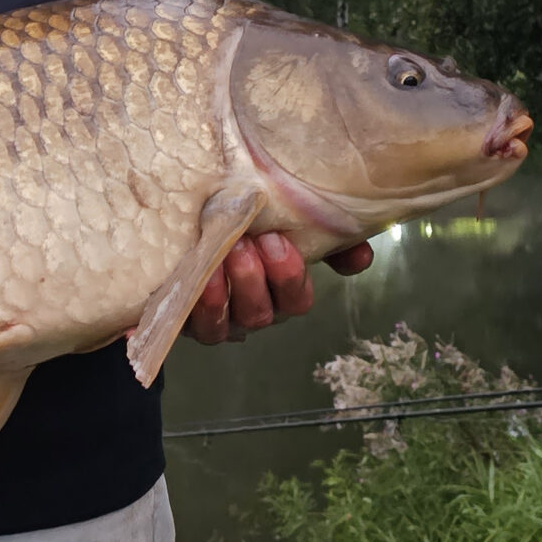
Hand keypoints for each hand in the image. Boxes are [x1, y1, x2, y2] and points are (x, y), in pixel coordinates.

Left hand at [182, 232, 372, 345]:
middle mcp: (250, 309)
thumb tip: (362, 254)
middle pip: (264, 312)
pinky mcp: (183, 316)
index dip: (291, 277)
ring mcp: (216, 318)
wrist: (180, 220)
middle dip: (260, 279)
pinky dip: (201, 302)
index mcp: (278, 290)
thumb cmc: (240, 218)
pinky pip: (194, 323)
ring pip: (230, 322)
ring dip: (229, 288)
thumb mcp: (283, 218)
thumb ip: (324, 232)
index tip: (280, 242)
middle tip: (253, 241)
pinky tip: (200, 273)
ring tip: (225, 251)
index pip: (297, 299)